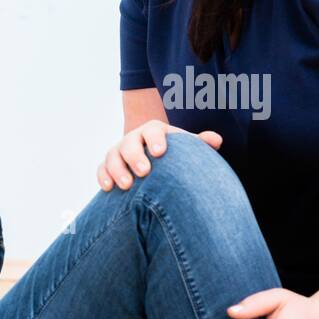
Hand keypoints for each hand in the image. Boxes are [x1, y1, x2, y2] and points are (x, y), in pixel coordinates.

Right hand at [98, 120, 223, 190]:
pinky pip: (101, 168)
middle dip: (135, 157)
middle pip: (129, 143)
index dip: (155, 139)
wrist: (155, 163)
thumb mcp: (186, 149)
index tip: (160, 152)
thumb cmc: (174, 156)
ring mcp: (118, 151)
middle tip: (145, 172)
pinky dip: (103, 177)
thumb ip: (200, 143)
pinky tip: (108, 188)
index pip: (152, 130)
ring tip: (127, 186)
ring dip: (117, 170)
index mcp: (154, 131)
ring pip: (112, 156)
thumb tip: (217, 140)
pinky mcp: (107, 165)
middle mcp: (133, 139)